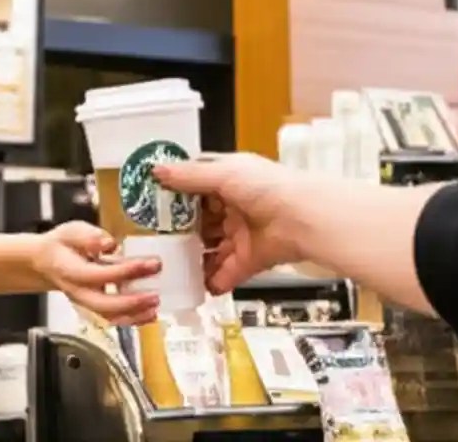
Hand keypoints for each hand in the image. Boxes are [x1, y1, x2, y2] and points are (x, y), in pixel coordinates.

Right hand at [32, 221, 161, 325]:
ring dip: (135, 314)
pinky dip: (133, 319)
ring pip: (110, 316)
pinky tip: (150, 313)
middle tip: (155, 293)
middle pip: (104, 304)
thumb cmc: (61, 246)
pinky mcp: (95, 308)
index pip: (98, 275)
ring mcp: (86, 303)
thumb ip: (89, 236)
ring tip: (155, 306)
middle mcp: (78, 292)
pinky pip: (114, 319)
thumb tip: (109, 243)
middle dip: (132, 301)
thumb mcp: (71, 232)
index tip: (146, 264)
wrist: (46, 263)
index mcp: (70, 271)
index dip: (123, 272)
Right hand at [154, 153, 307, 294]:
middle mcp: (235, 208)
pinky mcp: (249, 260)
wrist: (304, 219)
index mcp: (230, 181)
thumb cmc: (270, 188)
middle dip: (181, 231)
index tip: (153, 204)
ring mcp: (241, 235)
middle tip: (156, 239)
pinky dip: (212, 282)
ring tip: (169, 266)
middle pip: (201, 222)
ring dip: (193, 258)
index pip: (197, 187)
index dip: (176, 196)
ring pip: (211, 249)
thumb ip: (189, 176)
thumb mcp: (224, 174)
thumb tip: (157, 171)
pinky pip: (226, 274)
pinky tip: (195, 287)